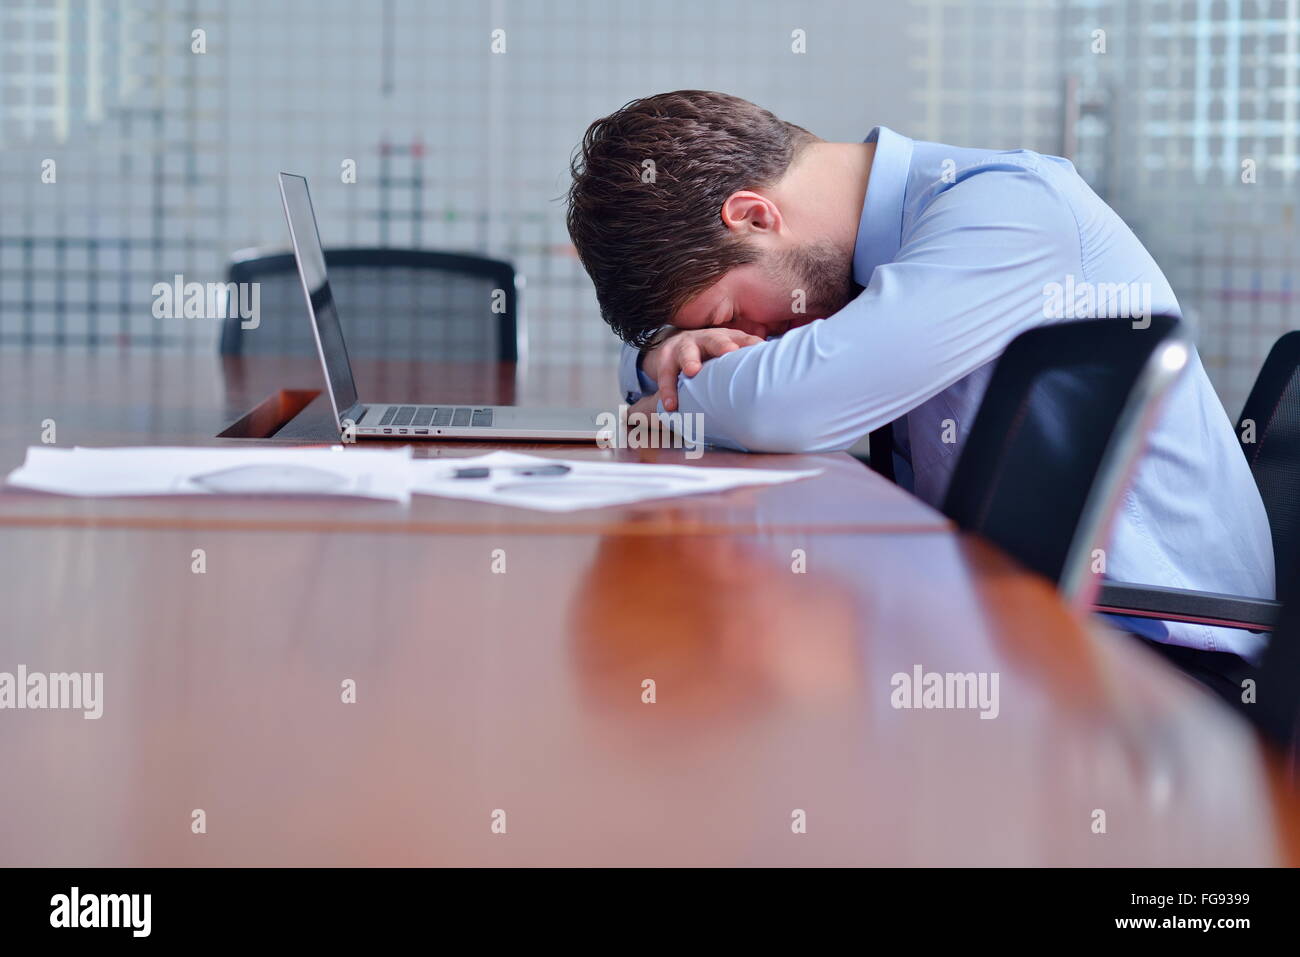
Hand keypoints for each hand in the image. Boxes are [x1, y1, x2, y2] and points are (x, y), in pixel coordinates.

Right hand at [641, 328, 763, 411]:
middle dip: (722, 345)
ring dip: (690, 360)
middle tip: (730, 351)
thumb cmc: (709, 355)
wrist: (673, 347)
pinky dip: (668, 390)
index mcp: (725, 339)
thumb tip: (780, 378)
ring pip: (686, 352)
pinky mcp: (664, 359)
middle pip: (715, 339)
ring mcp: (683, 347)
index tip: (761, 349)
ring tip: (692, 371)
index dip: (750, 343)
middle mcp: (705, 339)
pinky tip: (671, 405)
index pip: (741, 340)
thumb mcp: (728, 355)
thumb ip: (748, 363)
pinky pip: (665, 375)